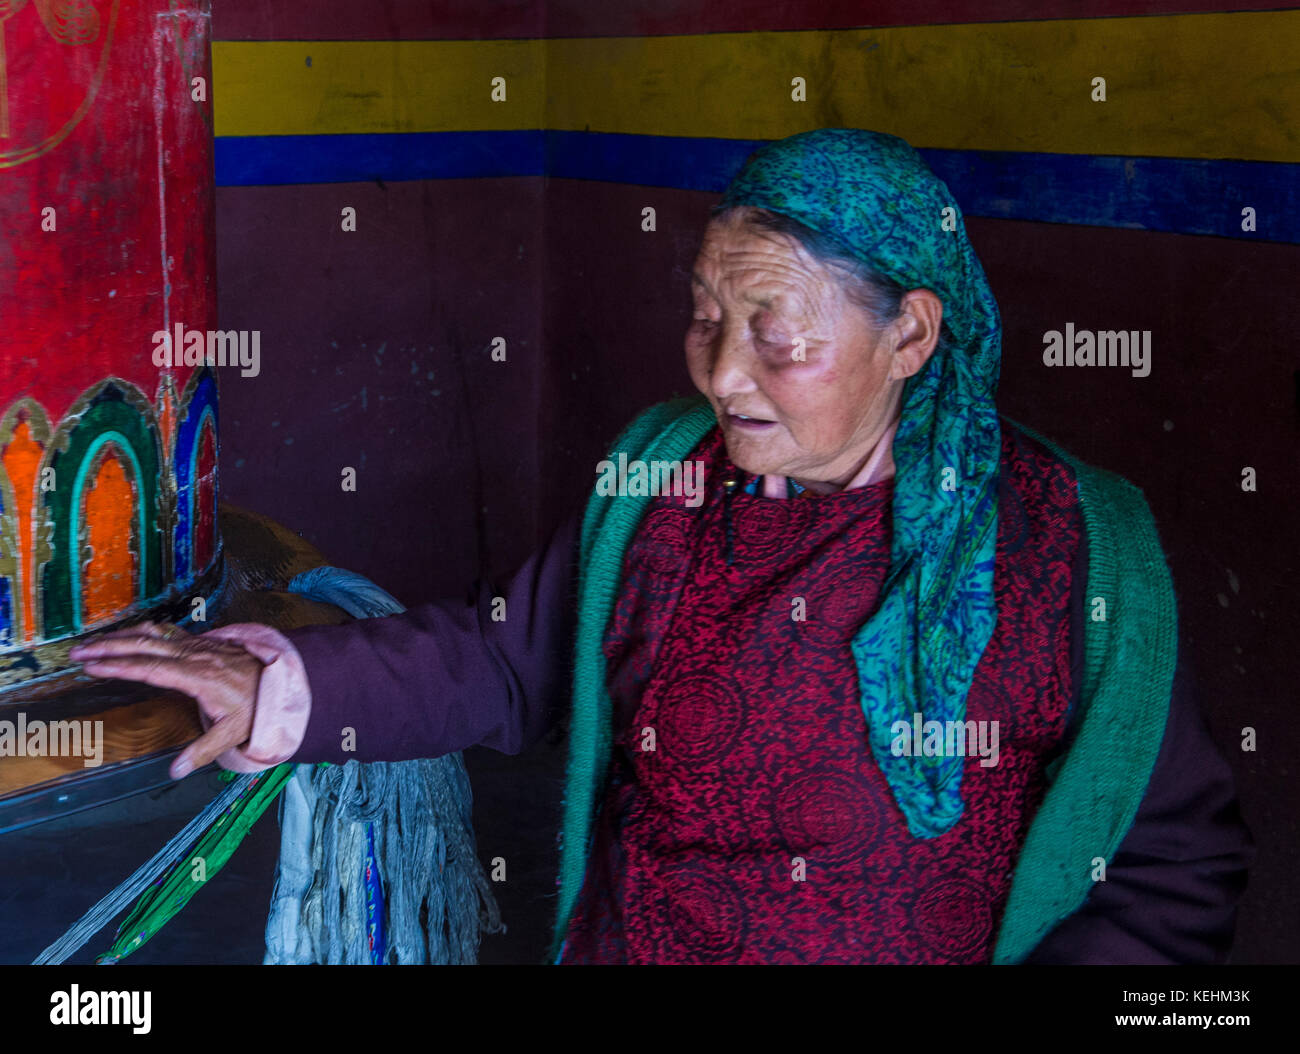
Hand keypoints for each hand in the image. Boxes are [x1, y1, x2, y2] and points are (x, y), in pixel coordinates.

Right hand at [68, 620, 264, 778]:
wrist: (285, 679)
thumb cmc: (259, 705)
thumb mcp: (234, 733)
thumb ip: (203, 752)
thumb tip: (175, 771)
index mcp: (199, 676)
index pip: (150, 668)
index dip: (119, 666)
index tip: (92, 667)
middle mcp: (197, 656)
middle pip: (145, 646)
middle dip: (109, 648)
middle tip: (79, 654)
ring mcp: (200, 646)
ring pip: (155, 635)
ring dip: (123, 637)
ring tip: (94, 644)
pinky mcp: (204, 642)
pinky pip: (168, 633)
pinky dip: (143, 632)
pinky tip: (129, 636)